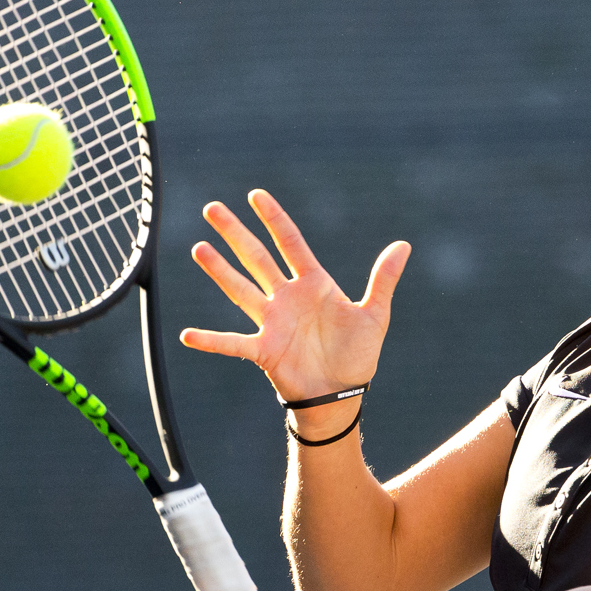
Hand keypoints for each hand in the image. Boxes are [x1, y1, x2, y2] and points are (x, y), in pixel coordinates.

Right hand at [179, 190, 409, 406]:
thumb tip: (404, 245)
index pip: (290, 242)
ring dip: (220, 271)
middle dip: (234, 233)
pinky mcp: (263, 350)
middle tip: (211, 208)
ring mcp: (271, 322)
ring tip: (198, 248)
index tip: (256, 195)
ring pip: (240, 290)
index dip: (273, 218)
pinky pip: (232, 343)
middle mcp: (286, 298)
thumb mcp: (374, 314)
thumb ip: (383, 280)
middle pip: (256, 257)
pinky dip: (211, 340)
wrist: (341, 395)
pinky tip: (187, 335)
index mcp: (313, 284)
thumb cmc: (357, 354)